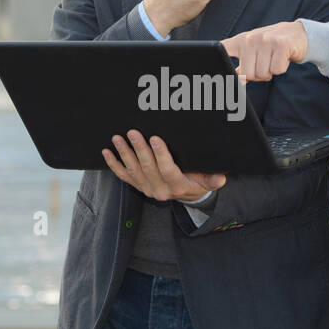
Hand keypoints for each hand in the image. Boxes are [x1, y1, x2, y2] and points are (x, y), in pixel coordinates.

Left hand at [101, 130, 226, 201]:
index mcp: (177, 186)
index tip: (156, 139)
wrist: (187, 196)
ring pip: (133, 170)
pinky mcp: (138, 185)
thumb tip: (220, 178)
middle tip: (133, 132)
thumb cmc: (197, 182)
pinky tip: (107, 152)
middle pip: (147, 168)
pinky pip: (124, 175)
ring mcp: (147, 188)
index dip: (161, 155)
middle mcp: (159, 190)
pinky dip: (114, 164)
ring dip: (124, 153)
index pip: (168, 170)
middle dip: (139, 149)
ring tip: (118, 138)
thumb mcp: (207, 182)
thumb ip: (212, 180)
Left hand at [221, 21, 307, 81]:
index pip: (222, 50)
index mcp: (241, 40)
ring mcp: (266, 41)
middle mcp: (251, 39)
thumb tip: (234, 81)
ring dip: (271, 72)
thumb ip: (242, 65)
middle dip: (258, 75)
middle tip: (265, 64)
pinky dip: (282, 68)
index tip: (212, 75)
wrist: (298, 34)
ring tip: (274, 59)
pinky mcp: (281, 45)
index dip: (217, 62)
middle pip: (248, 74)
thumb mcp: (253, 51)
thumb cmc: (271, 46)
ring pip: (263, 73)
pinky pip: (277, 70)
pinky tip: (283, 57)